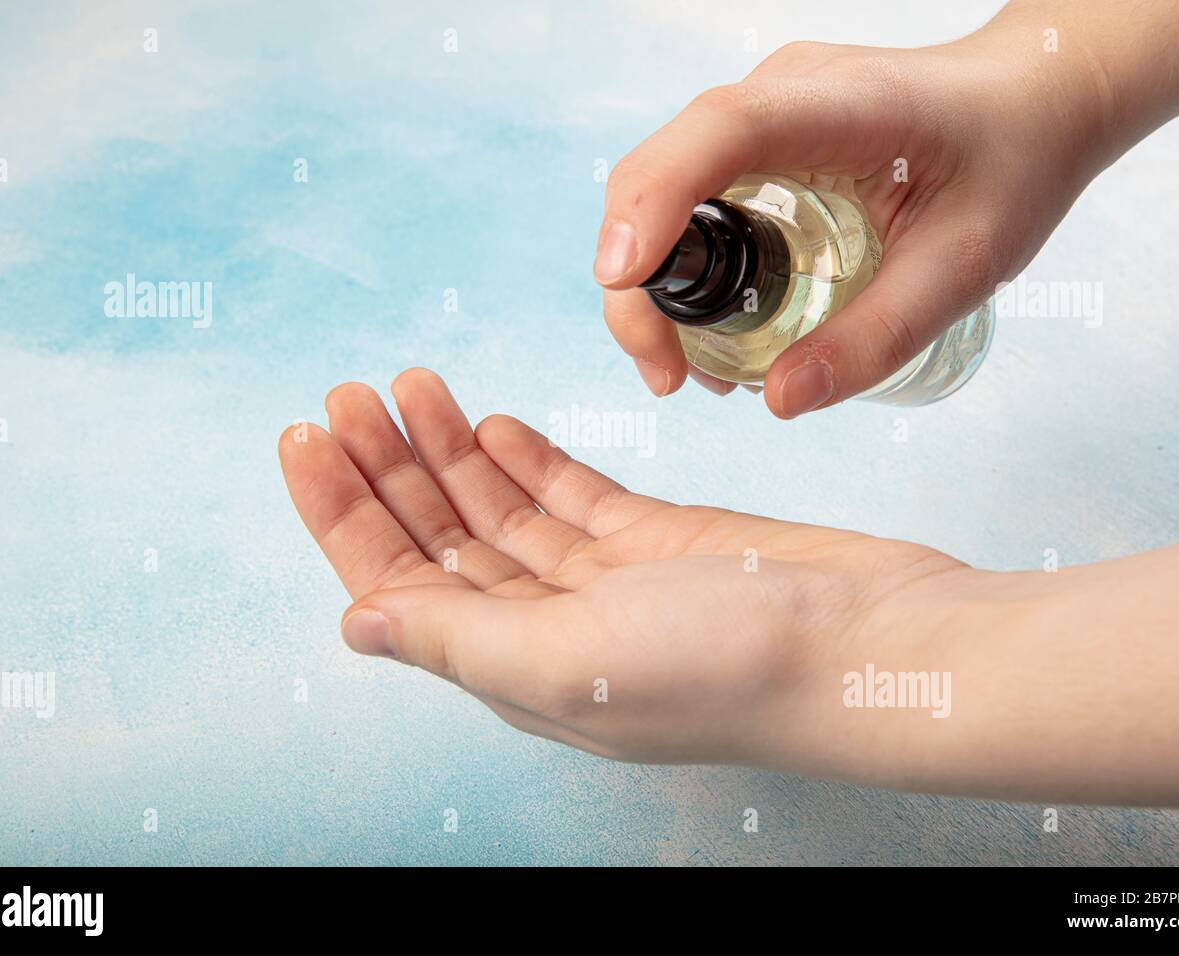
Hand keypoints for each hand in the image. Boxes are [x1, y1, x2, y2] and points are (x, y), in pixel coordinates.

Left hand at [277, 369, 968, 775]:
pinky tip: (489, 420)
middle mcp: (550, 627)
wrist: (873, 642)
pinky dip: (526, 457)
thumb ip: (458, 638)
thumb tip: (355, 625)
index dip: (344, 515)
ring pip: (501, 508)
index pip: (400, 584)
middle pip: (443, 540)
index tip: (305, 438)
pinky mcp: (656, 540)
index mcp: (516, 666)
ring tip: (409, 384)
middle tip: (349, 391)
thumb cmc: (732, 665)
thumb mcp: (571, 657)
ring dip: (449, 449)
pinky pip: (568, 494)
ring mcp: (605, 581)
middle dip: (388, 468)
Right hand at [593, 27, 1113, 414]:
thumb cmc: (1014, 164)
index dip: (655, 201)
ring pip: (662, 188)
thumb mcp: (964, 267)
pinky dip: (683, 264)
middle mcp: (783, 93)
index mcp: (841, 107)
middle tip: (667, 377)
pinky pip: (691, 195)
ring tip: (692, 370)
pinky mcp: (760, 135)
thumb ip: (876, 337)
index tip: (621, 278)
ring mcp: (763, 108)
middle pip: (661, 172)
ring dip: (654, 280)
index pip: (722, 134)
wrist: (1033, 98)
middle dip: (639, 280)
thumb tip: (778, 400)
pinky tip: (716, 327)